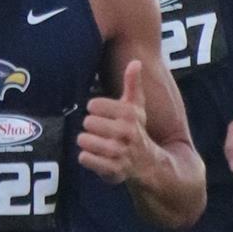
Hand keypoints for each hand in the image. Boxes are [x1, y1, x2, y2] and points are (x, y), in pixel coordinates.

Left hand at [78, 59, 152, 185]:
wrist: (148, 163)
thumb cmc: (136, 130)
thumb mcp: (136, 107)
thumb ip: (133, 84)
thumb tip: (136, 61)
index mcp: (129, 114)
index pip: (94, 104)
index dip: (95, 108)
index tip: (102, 113)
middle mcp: (125, 133)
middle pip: (87, 122)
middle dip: (90, 126)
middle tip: (99, 130)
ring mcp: (119, 152)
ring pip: (84, 140)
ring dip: (86, 141)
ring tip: (95, 141)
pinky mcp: (112, 170)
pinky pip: (85, 159)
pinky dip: (86, 157)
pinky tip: (94, 155)